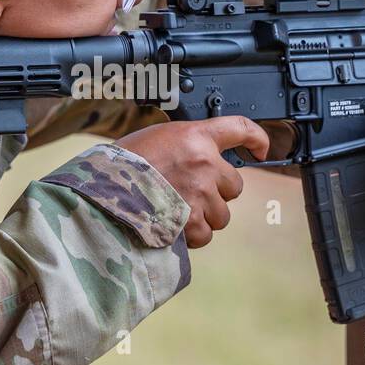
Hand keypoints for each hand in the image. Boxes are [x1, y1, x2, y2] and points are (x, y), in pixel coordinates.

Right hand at [117, 116, 269, 248]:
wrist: (102, 190)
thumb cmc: (121, 164)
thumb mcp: (156, 139)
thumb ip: (183, 147)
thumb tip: (197, 163)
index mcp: (195, 137)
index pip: (240, 129)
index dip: (257, 139)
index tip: (262, 149)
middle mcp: (204, 164)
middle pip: (234, 185)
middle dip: (217, 193)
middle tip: (190, 194)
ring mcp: (200, 194)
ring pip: (222, 214)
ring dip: (205, 216)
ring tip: (177, 211)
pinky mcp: (192, 221)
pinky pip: (206, 235)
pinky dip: (193, 235)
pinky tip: (173, 227)